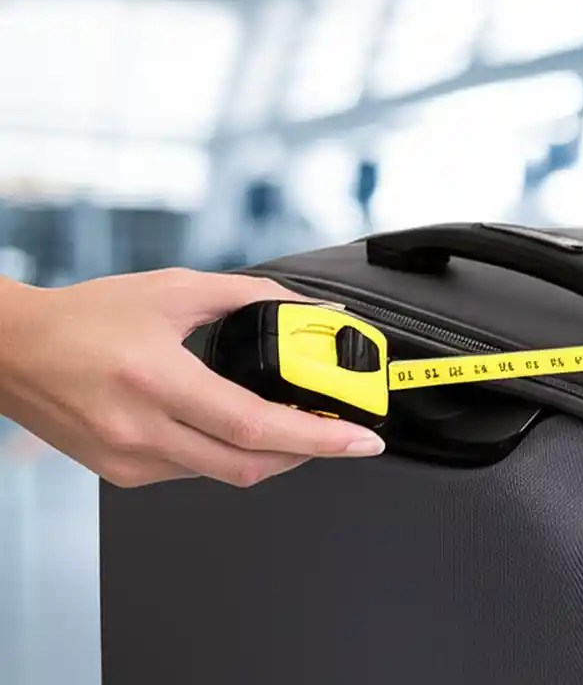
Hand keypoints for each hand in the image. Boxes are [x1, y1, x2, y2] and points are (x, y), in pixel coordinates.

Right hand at [0, 268, 384, 487]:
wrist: (11, 350)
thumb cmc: (84, 318)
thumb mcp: (174, 292)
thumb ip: (251, 298)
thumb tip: (310, 313)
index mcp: (157, 380)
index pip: (257, 427)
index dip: (320, 438)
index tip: (362, 440)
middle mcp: (142, 430)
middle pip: (252, 465)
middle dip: (310, 453)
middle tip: (342, 434)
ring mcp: (132, 461)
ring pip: (227, 474)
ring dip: (273, 455)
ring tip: (300, 425)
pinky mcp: (125, 475)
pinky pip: (197, 473)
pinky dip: (230, 454)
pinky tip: (241, 429)